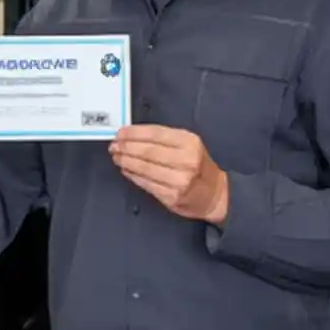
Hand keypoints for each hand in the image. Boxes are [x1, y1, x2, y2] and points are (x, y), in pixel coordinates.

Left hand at [109, 125, 228, 225]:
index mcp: (189, 143)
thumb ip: (164, 138)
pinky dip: (132, 175)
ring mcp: (178, 181)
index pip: (155, 134)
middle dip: (126, 147)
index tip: (120, 133)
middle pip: (146, 151)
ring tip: (117, 156)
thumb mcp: (190, 144)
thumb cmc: (199, 167)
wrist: (215, 194)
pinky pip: (145, 183)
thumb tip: (133, 135)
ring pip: (143, 168)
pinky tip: (126, 170)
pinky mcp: (171, 197)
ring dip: (126, 161)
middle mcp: (186, 161)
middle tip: (114, 145)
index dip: (133, 133)